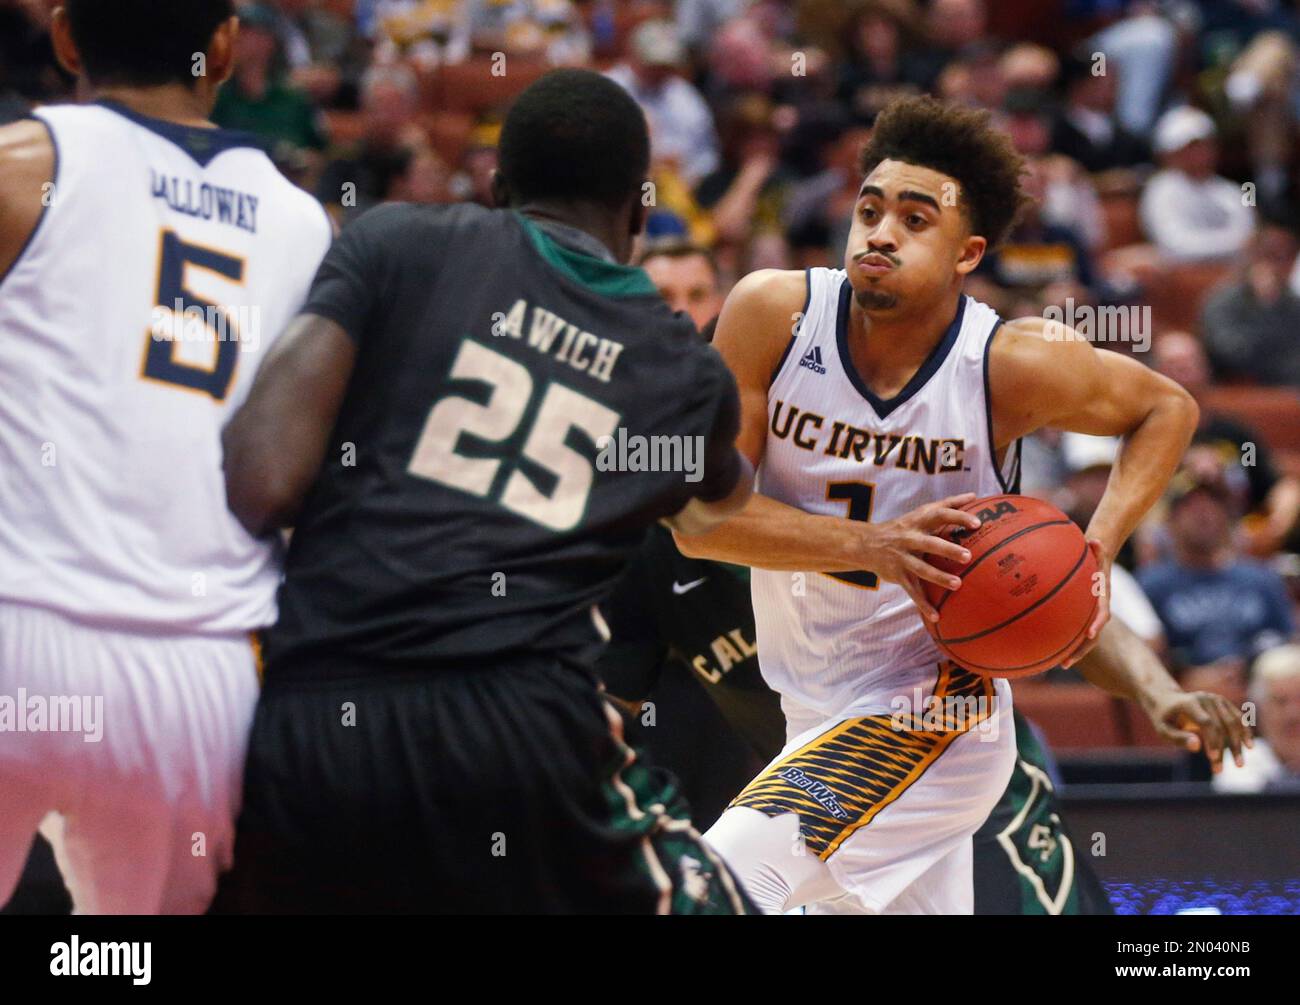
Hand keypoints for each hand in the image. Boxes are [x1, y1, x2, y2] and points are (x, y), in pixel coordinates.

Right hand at [857, 493, 981, 623]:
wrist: (865, 544)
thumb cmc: (902, 527)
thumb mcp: (919, 514)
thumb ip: (946, 505)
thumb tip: (974, 495)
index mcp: (918, 521)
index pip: (939, 515)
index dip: (958, 517)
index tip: (977, 523)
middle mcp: (909, 538)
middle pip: (930, 543)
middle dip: (948, 550)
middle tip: (968, 555)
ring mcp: (902, 558)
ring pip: (921, 569)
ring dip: (939, 577)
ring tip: (957, 584)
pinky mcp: (898, 575)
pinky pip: (912, 592)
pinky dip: (923, 604)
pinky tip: (936, 616)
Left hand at [1062, 539, 1109, 667]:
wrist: (1099, 559)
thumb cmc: (1095, 554)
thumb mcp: (1097, 549)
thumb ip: (1097, 547)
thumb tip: (1095, 539)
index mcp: (1102, 598)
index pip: (1102, 614)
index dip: (1097, 624)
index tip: (1090, 633)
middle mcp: (1097, 610)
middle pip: (1092, 635)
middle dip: (1081, 649)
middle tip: (1066, 662)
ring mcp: (1089, 615)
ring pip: (1082, 638)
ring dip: (1072, 651)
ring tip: (1058, 664)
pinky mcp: (1080, 615)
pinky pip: (1073, 631)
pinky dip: (1064, 640)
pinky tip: (1048, 649)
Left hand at [1143, 689, 1253, 772]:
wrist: (1167, 699)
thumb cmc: (1164, 718)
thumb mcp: (1163, 729)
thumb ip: (1178, 737)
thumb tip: (1197, 747)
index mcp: (1190, 703)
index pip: (1207, 723)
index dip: (1213, 741)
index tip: (1213, 759)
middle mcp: (1206, 698)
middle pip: (1222, 725)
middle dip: (1225, 749)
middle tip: (1224, 769)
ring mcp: (1217, 699)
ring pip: (1234, 723)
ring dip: (1238, 744)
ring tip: (1239, 764)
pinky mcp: (1224, 703)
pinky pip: (1238, 719)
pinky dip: (1244, 732)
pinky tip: (1249, 746)